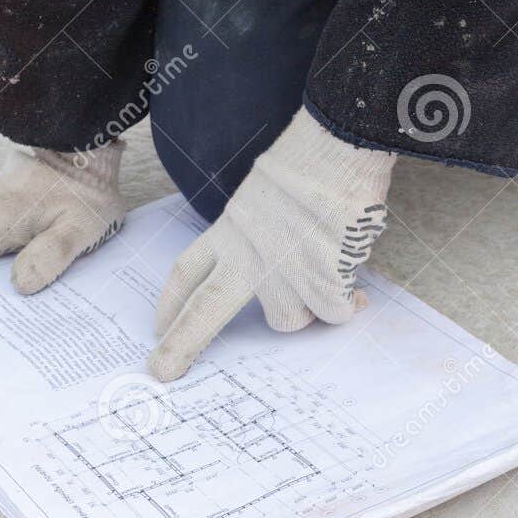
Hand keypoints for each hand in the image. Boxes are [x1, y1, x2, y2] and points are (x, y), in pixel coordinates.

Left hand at [147, 110, 394, 380]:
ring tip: (326, 281)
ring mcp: (285, 273)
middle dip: (181, 345)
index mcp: (230, 230)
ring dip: (306, 309)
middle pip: (205, 311)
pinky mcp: (323, 282)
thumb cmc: (310, 160)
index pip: (189, 272)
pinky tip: (358, 291)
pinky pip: (335, 312)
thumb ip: (259, 234)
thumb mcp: (263, 193)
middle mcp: (249, 257)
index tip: (159, 327)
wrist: (340, 146)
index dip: (171, 303)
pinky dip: (349, 304)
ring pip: (289, 320)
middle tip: (162, 370)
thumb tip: (285, 272)